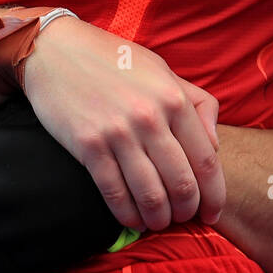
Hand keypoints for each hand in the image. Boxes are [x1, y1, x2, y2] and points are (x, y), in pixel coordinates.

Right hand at [21, 16, 224, 231]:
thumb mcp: (163, 70)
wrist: (56, 50)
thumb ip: (197, 103)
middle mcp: (150, 117)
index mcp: (174, 98)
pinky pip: (115, 193)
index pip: (205, 159)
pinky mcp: (88, 146)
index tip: (212, 212)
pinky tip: (133, 220)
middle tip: (184, 219)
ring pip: (151, 195)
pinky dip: (128, 215)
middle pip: (182, 184)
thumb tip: (215, 145)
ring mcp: (118, 133)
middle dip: (187, 211)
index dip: (213, 194)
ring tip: (159, 222)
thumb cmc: (115, 60)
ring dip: (159, 219)